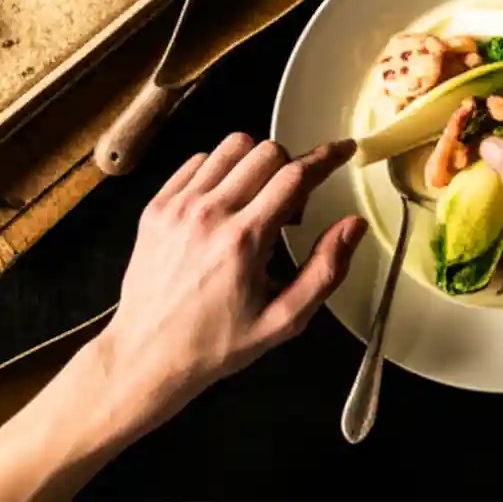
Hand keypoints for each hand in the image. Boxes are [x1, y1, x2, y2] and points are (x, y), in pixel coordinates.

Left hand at [96, 133, 366, 433]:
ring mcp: (178, 206)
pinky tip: (225, 202)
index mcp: (244, 240)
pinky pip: (197, 162)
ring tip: (257, 201)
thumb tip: (354, 225)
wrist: (148, 355)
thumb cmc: (218, 343)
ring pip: (231, 147)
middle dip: (291, 168)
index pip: (296, 176)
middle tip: (290, 208)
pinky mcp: (156, 206)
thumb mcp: (284, 320)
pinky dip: (220, 170)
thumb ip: (325, 271)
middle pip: (266, 152)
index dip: (326, 157)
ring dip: (256, 163)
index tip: (343, 150)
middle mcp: (210, 213)